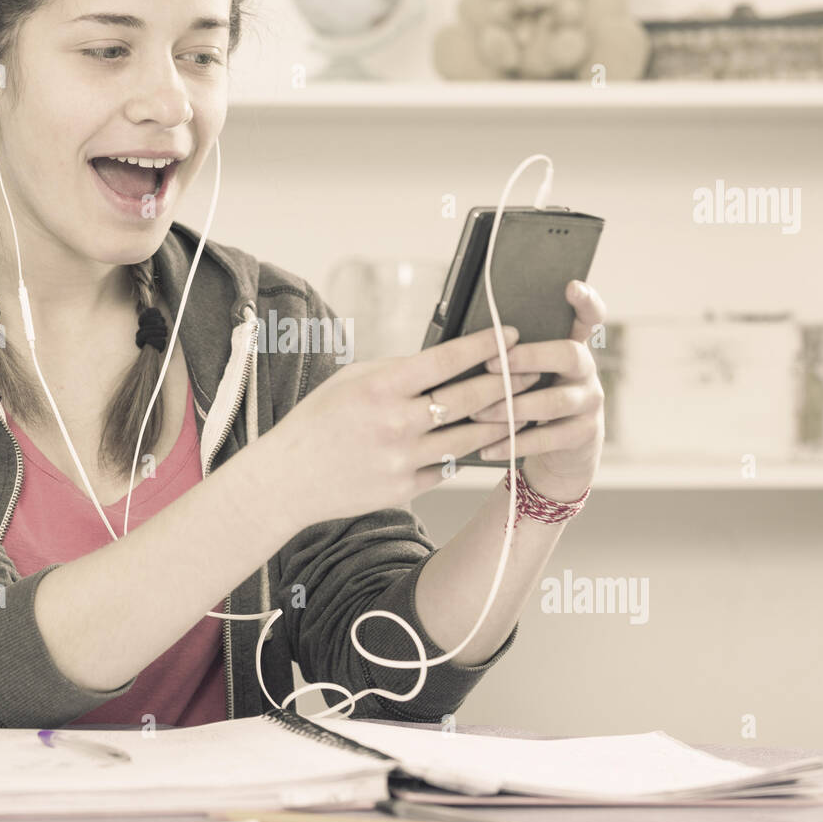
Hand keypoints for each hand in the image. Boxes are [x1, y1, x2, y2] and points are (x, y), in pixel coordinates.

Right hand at [264, 324, 538, 527]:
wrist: (287, 479)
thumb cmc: (317, 421)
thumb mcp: (351, 380)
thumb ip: (397, 370)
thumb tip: (445, 361)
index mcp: (380, 387)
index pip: (446, 360)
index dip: (484, 346)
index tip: (510, 334)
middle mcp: (396, 423)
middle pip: (469, 399)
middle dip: (509, 381)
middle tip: (535, 369)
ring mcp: (403, 459)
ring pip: (470, 438)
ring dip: (502, 421)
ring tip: (525, 406)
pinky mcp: (406, 488)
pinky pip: (449, 466)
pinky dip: (471, 452)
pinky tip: (490, 440)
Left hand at [472, 279, 605, 500]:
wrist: (560, 452)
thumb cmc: (527, 399)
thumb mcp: (523, 373)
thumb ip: (508, 354)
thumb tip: (461, 340)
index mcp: (570, 345)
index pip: (588, 316)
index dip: (585, 300)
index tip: (571, 286)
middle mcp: (585, 370)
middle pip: (570, 354)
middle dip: (529, 357)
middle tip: (493, 363)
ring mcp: (589, 402)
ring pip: (554, 401)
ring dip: (512, 406)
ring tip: (479, 413)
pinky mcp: (584, 434)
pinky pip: (548, 438)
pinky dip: (513, 443)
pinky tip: (488, 447)